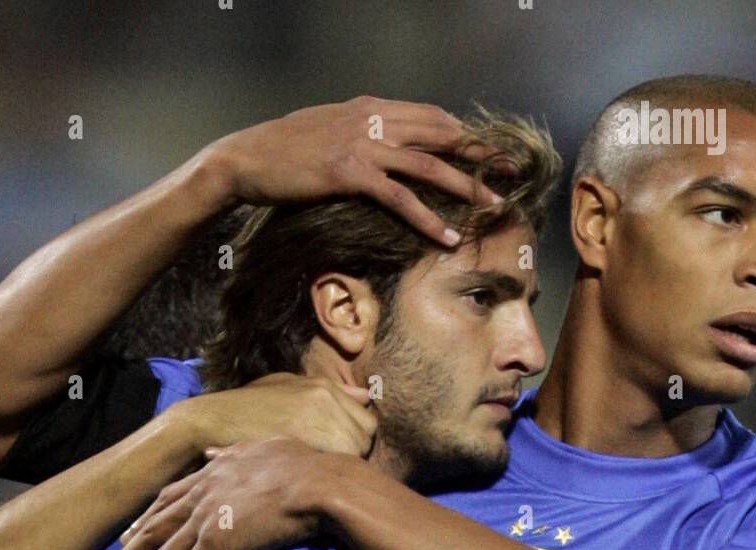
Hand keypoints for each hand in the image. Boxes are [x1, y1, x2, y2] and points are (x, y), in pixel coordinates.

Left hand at [98, 436, 339, 549]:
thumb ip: (234, 452)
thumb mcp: (263, 448)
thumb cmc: (302, 466)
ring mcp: (203, 521)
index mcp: (210, 474)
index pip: (167, 500)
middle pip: (151, 532)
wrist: (316, 483)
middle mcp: (199, 496)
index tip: (128, 536)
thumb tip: (214, 451)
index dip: (145, 519)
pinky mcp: (213, 545)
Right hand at [170, 372, 375, 458]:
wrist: (212, 421)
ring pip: (353, 453)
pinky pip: (333, 464)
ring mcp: (314, 418)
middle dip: (353, 454)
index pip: (368, 421)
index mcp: (324, 387)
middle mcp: (325, 399)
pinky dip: (326, 474)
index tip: (338, 452)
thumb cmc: (247, 409)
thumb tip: (367, 397)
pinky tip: (308, 477)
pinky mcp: (302, 441)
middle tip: (328, 466)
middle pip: (365, 438)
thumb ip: (331, 392)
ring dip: (340, 466)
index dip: (357, 440)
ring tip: (318, 472)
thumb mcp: (288, 388)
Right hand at [207, 96, 500, 244]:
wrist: (245, 158)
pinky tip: (448, 235)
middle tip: (510, 172)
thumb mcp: (326, 131)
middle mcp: (372, 120)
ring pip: (428, 165)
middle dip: (478, 154)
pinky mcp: (350, 174)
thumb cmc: (280, 151)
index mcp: (369, 107)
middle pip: (439, 135)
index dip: (462, 133)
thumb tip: (379, 148)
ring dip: (465, 186)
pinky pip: (400, 198)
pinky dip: (428, 218)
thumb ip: (357, 134)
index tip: (487, 151)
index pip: (430, 115)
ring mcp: (362, 145)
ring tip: (494, 206)